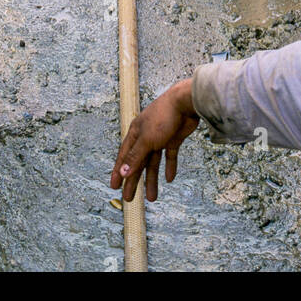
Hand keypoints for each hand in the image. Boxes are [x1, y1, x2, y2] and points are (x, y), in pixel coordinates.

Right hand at [110, 79, 199, 202]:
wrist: (186, 102)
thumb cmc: (163, 116)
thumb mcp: (147, 139)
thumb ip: (135, 157)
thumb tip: (123, 173)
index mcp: (136, 133)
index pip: (124, 156)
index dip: (119, 172)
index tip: (114, 186)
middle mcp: (146, 136)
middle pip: (138, 162)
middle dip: (134, 181)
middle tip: (129, 198)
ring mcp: (160, 137)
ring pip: (153, 162)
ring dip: (152, 179)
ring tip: (152, 198)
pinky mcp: (174, 138)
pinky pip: (170, 156)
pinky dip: (169, 166)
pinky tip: (170, 178)